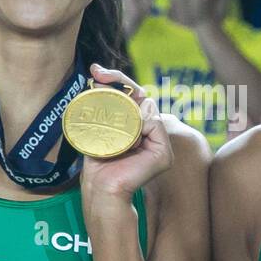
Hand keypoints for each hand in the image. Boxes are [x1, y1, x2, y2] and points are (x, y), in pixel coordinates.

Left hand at [79, 64, 174, 203]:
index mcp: (139, 127)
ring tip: (105, 115)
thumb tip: (97, 79)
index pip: (134, 96)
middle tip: (97, 74)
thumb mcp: (97, 128)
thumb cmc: (97, 164)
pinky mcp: (164, 154)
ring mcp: (160, 144)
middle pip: (142, 96)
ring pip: (147, 108)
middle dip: (119, 81)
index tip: (96, 71)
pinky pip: (153, 123)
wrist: (101, 189)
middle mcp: (152, 133)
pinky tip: (123, 134)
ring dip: (124, 108)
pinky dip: (137, 124)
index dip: (118, 80)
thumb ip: (103, 108)